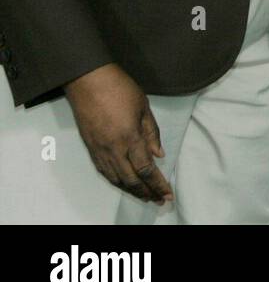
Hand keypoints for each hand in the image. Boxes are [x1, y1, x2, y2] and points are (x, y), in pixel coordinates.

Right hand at [64, 63, 173, 202]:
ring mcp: (100, 150)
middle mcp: (113, 149)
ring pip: (117, 179)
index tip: (168, 193)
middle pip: (132, 179)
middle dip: (147, 192)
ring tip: (145, 196)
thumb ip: (152, 132)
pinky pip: (105, 172)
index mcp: (130, 137)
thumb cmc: (120, 89)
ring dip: (132, 190)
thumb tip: (159, 154)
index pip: (146, 169)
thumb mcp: (143, 106)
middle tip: (159, 200)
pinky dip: (117, 181)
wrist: (88, 82)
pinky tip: (125, 184)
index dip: (158, 183)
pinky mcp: (90, 149)